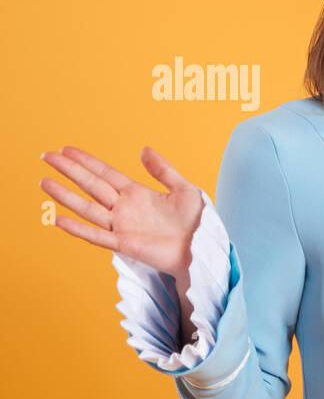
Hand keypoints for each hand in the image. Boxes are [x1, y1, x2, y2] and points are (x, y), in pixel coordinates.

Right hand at [39, 145, 203, 277]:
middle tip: (47, 156)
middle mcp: (125, 208)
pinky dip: (79, 229)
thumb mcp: (184, 189)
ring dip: (66, 196)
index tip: (66, 149)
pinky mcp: (125, 244)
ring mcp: (123, 226)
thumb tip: (144, 149)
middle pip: (91, 185)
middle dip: (70, 171)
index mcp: (137, 193)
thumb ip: (163, 170)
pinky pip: (98, 236)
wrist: (203, 250)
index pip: (105, 173)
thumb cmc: (197, 223)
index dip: (86, 161)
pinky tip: (60, 219)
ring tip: (45, 182)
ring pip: (88, 208)